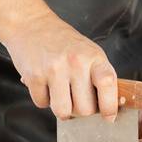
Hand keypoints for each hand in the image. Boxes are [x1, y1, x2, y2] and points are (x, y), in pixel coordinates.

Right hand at [3, 11, 120, 121]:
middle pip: (85, 109)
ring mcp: (54, 69)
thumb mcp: (88, 52)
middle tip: (75, 99)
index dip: (110, 106)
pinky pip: (41, 104)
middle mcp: (75, 62)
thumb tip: (108, 109)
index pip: (108, 84)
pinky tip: (44, 84)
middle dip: (80, 110)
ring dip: (61, 109)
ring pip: (63, 112)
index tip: (108, 117)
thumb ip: (98, 76)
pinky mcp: (34, 76)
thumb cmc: (62, 41)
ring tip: (59, 94)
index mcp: (93, 56)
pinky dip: (43, 99)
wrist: (31, 24)